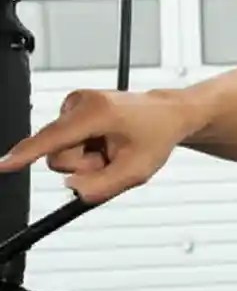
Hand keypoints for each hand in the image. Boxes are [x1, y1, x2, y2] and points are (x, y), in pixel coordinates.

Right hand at [0, 89, 191, 203]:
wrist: (167, 115)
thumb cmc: (156, 137)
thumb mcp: (136, 172)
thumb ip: (100, 187)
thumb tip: (70, 188)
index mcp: (97, 113)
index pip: (53, 138)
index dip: (25, 155)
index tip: (3, 166)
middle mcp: (81, 103)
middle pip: (58, 156)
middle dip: (83, 168)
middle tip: (112, 160)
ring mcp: (75, 104)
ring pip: (61, 152)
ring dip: (86, 160)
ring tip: (112, 150)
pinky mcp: (73, 109)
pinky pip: (66, 143)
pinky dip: (85, 149)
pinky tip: (106, 142)